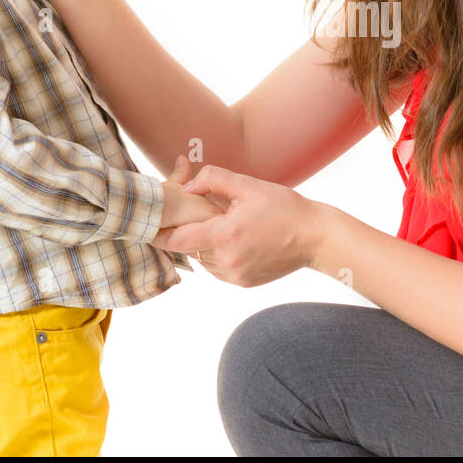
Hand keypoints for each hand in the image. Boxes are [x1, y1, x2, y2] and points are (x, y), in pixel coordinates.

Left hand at [149, 164, 326, 286]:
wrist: (315, 238)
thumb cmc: (285, 208)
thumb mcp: (249, 186)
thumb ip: (213, 179)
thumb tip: (187, 186)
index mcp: (226, 234)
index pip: (178, 240)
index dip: (159, 234)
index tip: (147, 226)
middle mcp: (227, 260)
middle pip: (190, 248)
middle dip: (187, 232)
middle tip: (193, 215)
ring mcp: (234, 275)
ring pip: (202, 259)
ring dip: (203, 244)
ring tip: (222, 226)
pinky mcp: (242, 282)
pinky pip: (217, 269)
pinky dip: (218, 255)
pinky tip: (235, 240)